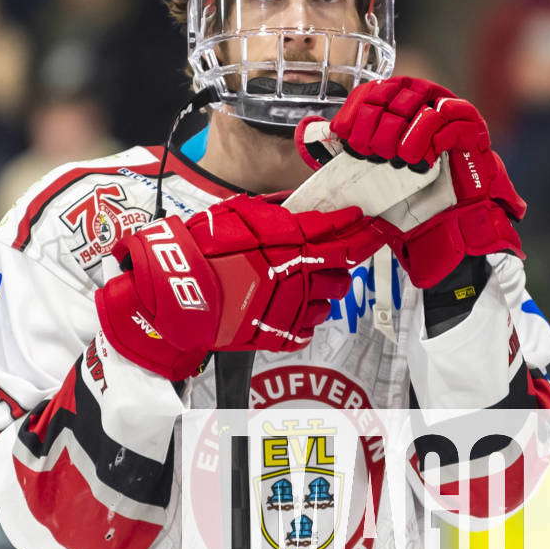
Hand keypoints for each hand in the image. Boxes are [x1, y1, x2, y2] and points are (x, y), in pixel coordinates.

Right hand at [95, 194, 383, 380]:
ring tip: (299, 281)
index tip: (377, 227)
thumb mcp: (242, 215)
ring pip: (328, 302)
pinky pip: (307, 328)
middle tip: (327, 254)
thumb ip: (282, 216)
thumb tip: (311, 214)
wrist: (172, 290)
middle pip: (343, 272)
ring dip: (322, 289)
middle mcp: (296, 278)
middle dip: (342, 262)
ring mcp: (287, 309)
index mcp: (289, 245)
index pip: (343, 238)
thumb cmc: (202, 246)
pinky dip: (303, 316)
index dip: (366, 232)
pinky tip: (286, 304)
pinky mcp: (274, 334)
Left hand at [324, 77, 525, 286]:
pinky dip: (430, 138)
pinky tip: (422, 161)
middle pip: (393, 93)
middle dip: (376, 127)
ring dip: (402, 134)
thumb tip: (305, 131)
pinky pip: (449, 117)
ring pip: (420, 103)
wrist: (443, 222)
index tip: (345, 139)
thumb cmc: (404, 194)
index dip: (354, 112)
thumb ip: (336, 151)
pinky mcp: (472, 127)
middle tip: (372, 156)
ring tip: (398, 161)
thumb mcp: (362, 171)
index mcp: (397, 102)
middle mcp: (423, 98)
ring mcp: (450, 110)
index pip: (371, 90)